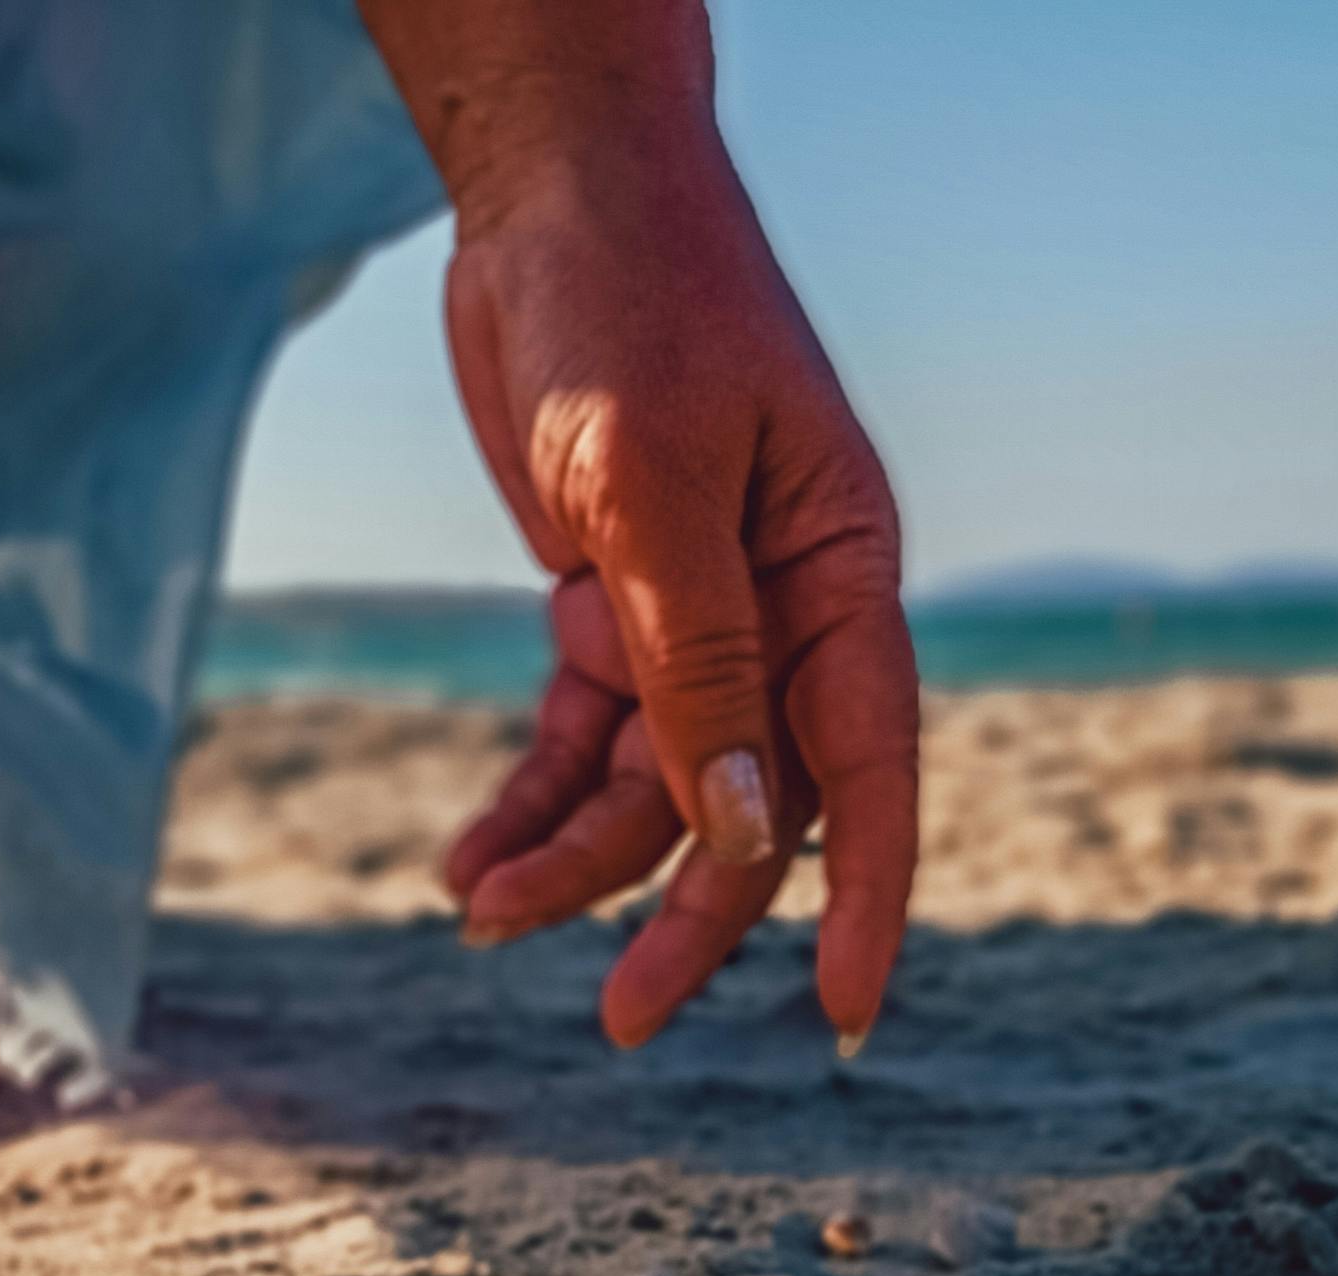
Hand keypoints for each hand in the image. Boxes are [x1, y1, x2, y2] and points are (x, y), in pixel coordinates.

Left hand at [431, 119, 916, 1050]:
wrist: (547, 190)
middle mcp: (787, 608)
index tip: (847, 1019)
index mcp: (843, 572)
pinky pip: (583, 737)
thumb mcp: (651, 487)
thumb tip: (739, 833)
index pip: (872, 768)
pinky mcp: (612, 605)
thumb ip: (696, 662)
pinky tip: (466, 861)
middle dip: (684, 913)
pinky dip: (530, 797)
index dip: (866, 899)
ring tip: (477, 910)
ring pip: (653, 784)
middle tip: (620, 1023)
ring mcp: (699, 613)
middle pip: (750, 803)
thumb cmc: (625, 304)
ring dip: (573, 856)